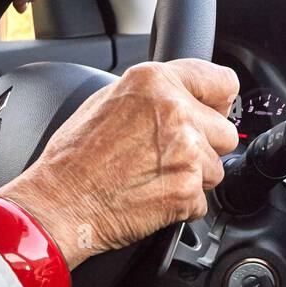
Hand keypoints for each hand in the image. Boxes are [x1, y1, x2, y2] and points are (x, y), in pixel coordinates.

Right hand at [0, 61, 240, 269]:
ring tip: (154, 177)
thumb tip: (188, 97)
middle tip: (169, 156)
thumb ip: (155, 94)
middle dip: (205, 146)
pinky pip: (202, 201)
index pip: (223, 82)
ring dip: (193, 177)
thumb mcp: (108, 99)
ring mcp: (186, 154)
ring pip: (216, 169)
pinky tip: (152, 196)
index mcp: (156, 82)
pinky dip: (182, 204)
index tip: (212, 112)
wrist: (60, 202)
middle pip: (225, 132)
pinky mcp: (187, 192)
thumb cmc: (74, 156)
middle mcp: (176, 113)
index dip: (218, 102)